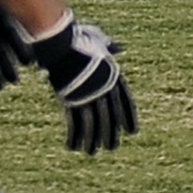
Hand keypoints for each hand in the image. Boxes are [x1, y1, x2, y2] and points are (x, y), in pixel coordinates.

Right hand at [22, 13, 137, 155]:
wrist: (61, 43)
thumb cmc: (77, 41)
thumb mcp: (97, 42)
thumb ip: (108, 46)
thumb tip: (118, 46)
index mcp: (113, 76)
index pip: (125, 102)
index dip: (128, 118)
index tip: (132, 132)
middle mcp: (103, 89)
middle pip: (109, 116)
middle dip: (109, 134)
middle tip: (111, 148)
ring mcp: (87, 95)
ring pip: (93, 124)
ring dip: (91, 140)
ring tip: (91, 152)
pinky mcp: (70, 100)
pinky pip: (74, 123)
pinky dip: (73, 135)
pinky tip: (73, 146)